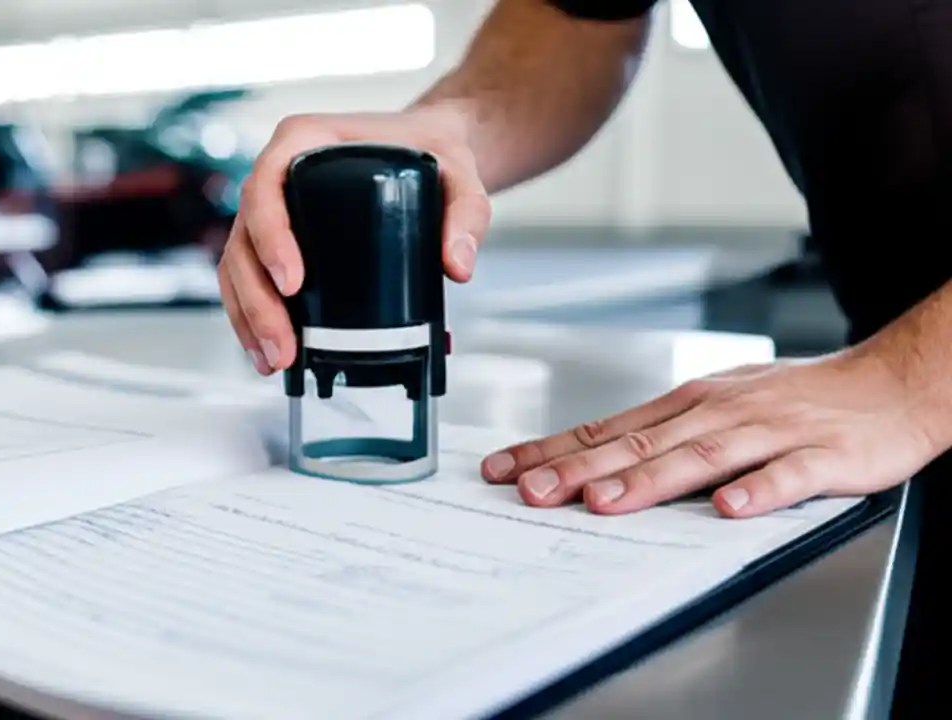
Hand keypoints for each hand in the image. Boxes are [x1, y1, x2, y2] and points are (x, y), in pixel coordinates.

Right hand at [216, 105, 490, 374]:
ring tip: (274, 361)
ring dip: (248, 318)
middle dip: (257, 300)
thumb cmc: (430, 148)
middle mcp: (278, 173)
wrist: (427, 148)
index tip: (292, 282)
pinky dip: (252, 317)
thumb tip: (458, 266)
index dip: (270, 236)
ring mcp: (273, 209)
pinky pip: (249, 278)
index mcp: (304, 140)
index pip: (267, 187)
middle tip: (285, 346)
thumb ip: (466, 212)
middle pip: (244, 238)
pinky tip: (267, 351)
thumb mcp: (458, 171)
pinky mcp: (278, 239)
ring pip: (238, 265)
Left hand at [479, 350, 937, 516]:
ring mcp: (767, 433)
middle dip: (579, 470)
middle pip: (637, 445)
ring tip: (605, 503)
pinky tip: (728, 509)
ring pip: (699, 458)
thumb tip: (592, 463)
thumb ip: (660, 435)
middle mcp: (717, 414)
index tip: (501, 469)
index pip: (606, 429)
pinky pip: (786, 476)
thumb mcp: (716, 406)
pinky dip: (756, 491)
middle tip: (530, 491)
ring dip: (649, 482)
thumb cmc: (795, 399)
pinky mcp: (820, 455)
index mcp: (687, 406)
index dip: (551, 450)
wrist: (890, 382)